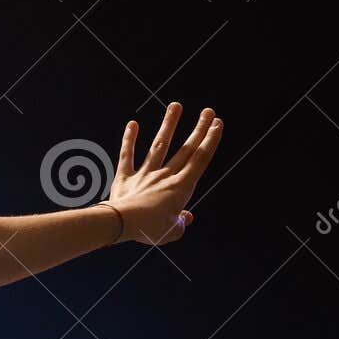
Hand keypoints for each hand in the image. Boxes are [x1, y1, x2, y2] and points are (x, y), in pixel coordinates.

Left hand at [101, 103, 223, 245]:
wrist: (121, 224)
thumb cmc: (149, 230)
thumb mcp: (172, 232)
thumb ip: (181, 223)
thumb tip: (185, 217)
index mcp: (180, 188)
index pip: (200, 160)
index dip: (210, 140)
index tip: (217, 124)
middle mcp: (165, 176)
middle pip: (185, 149)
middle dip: (199, 129)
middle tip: (208, 112)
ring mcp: (145, 174)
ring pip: (159, 145)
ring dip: (169, 124)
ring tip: (176, 105)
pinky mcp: (125, 177)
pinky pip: (127, 155)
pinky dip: (129, 140)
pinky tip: (133, 124)